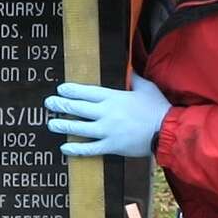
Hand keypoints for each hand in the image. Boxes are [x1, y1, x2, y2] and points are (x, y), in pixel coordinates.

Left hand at [44, 75, 170, 157]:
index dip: (70, 90)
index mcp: (113, 97)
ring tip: (51, 123)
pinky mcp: (111, 146)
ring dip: (62, 125)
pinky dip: (75, 149)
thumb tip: (128, 68)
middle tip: (49, 103)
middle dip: (60, 105)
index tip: (60, 89)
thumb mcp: (145, 87)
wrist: (168, 130)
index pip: (86, 92)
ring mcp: (106, 131)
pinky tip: (64, 148)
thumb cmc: (157, 107)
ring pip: (78, 128)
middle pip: (77, 108)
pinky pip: (89, 148)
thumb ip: (133, 78)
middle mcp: (106, 113)